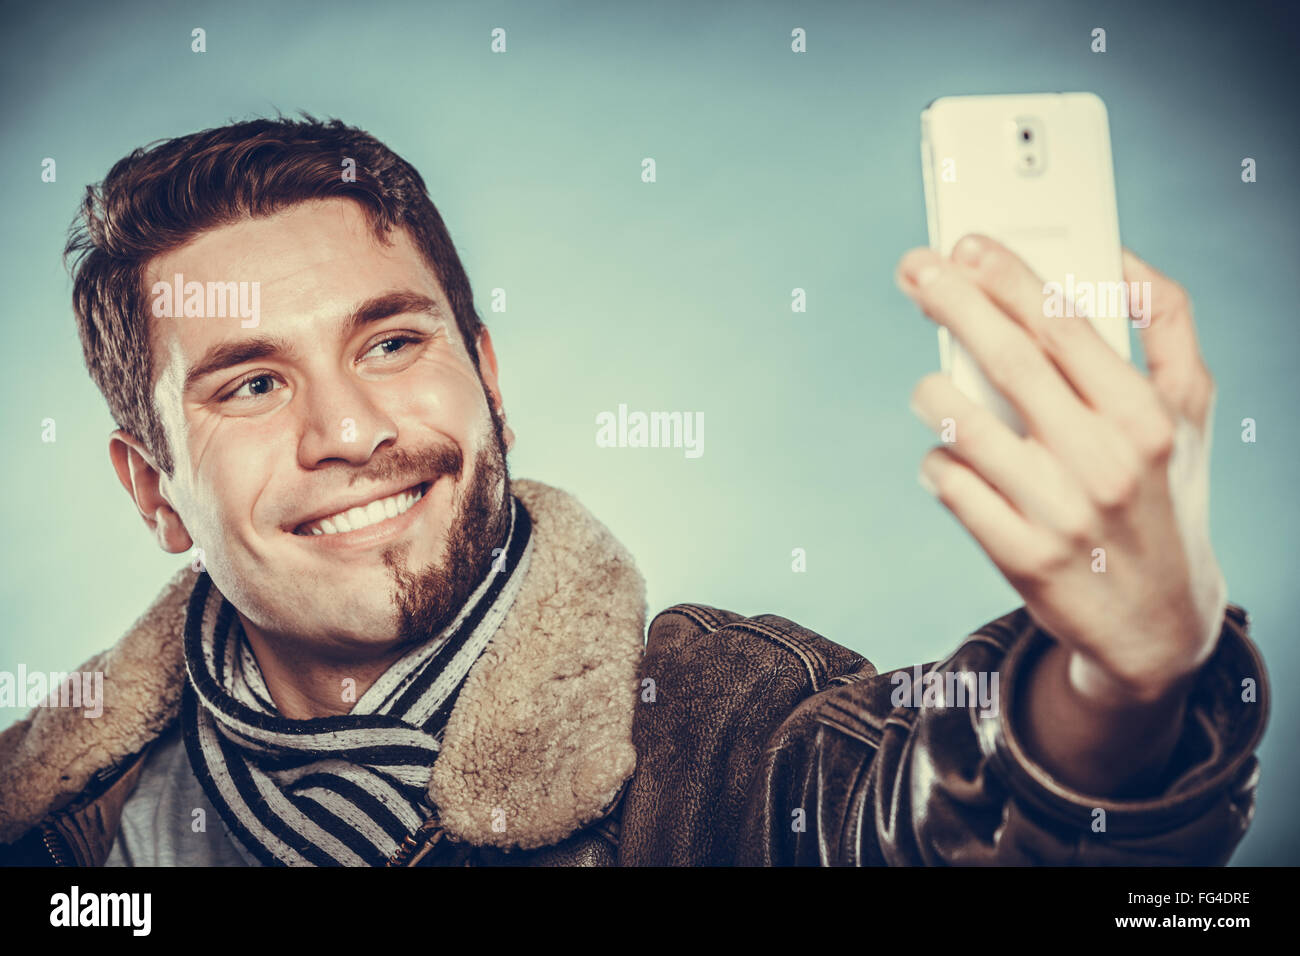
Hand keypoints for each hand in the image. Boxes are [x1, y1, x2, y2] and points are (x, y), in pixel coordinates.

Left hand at [897, 235, 1226, 707]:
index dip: (1008, 277)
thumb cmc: (1165, 496)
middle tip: (915, 270)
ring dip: (934, 393)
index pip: (1065, 326)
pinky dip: (937, 462)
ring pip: (967, 427)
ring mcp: (1060, 513)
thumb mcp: (1190, 413)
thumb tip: (1120, 256)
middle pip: (1011, 360)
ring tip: (930, 386)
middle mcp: (1105, 461)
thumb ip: (1168, 328)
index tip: (967, 244)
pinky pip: (952, 488)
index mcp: (1145, 416)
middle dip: (953, 303)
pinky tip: (945, 456)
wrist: (1159, 623)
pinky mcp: (1021, 558)